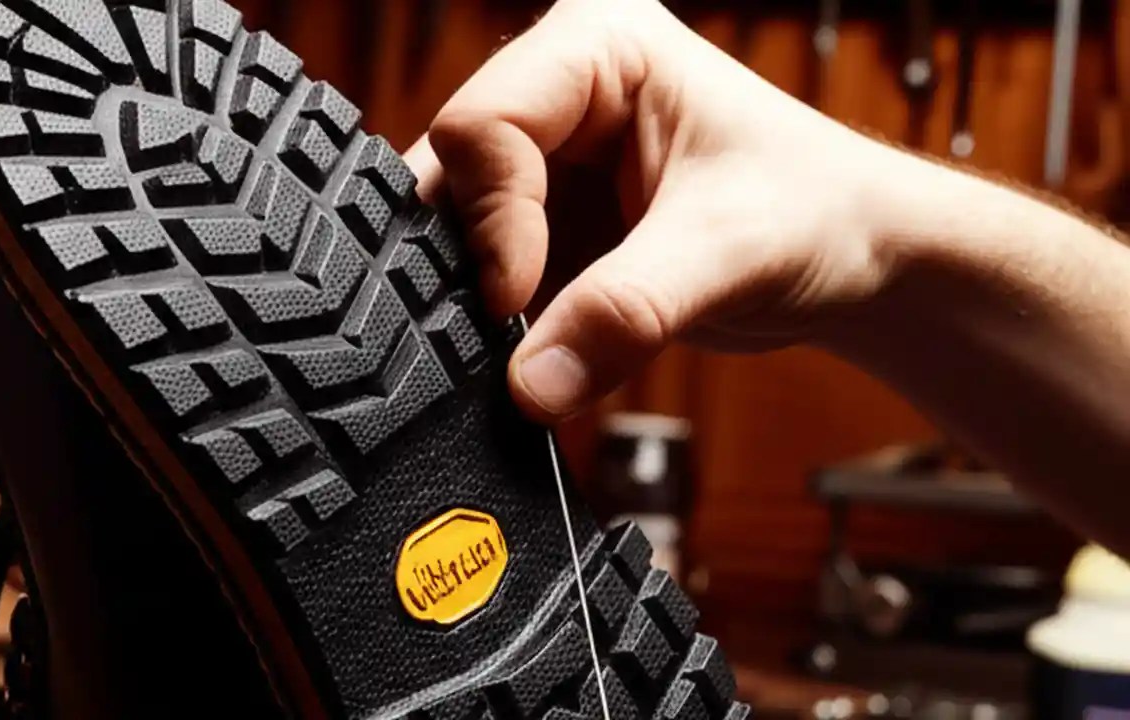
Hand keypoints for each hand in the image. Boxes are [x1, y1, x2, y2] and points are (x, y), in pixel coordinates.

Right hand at [405, 0, 903, 422]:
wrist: (854, 256)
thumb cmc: (818, 209)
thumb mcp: (726, 253)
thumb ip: (623, 314)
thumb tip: (532, 384)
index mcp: (600, 44)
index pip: (485, 121)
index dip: (493, 218)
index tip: (520, 300)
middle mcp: (559, 91)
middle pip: (454, 169)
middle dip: (472, 257)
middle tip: (515, 322)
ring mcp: (547, 160)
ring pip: (454, 227)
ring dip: (480, 296)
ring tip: (531, 341)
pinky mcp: (545, 223)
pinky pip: (483, 274)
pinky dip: (499, 323)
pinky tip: (537, 346)